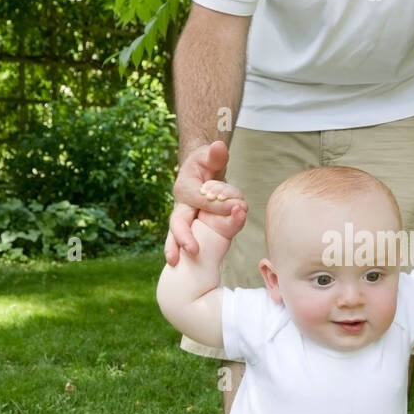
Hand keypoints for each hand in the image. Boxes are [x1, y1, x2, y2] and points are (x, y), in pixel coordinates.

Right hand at [164, 140, 243, 264]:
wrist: (197, 172)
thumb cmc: (206, 164)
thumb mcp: (211, 156)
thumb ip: (216, 154)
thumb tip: (219, 146)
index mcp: (186, 187)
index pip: (201, 199)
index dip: (218, 205)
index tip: (239, 207)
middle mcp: (181, 204)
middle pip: (178, 221)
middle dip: (184, 235)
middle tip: (193, 250)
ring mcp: (183, 217)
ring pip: (175, 234)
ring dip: (175, 248)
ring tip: (174, 262)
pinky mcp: (188, 227)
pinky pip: (183, 240)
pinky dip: (181, 252)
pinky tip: (181, 268)